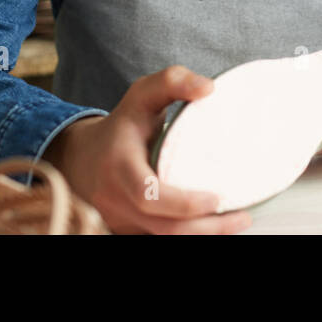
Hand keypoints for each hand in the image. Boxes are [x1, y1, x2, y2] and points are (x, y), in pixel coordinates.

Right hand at [42, 66, 253, 233]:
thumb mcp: (141, 96)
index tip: (217, 198)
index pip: (149, 195)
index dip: (183, 203)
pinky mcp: (126, 232)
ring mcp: (120, 222)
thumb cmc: (120, 126)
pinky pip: (158, 239)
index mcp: (120, 167)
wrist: (79, 159)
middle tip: (242, 218)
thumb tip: (208, 88)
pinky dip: (188, 235)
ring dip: (201, 235)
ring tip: (236, 223)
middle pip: (163, 228)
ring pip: (162, 238)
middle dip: (206, 228)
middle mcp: (116, 201)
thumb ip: (172, 82)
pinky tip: (213, 227)